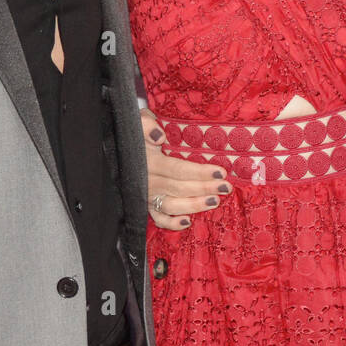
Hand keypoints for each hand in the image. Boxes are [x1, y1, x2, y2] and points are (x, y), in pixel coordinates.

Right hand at [142, 108, 230, 230]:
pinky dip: (171, 223)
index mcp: (149, 161)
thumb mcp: (139, 121)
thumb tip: (158, 136)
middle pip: (180, 188)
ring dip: (194, 206)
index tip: (221, 172)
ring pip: (171, 206)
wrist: (119, 148)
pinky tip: (188, 222)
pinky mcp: (145, 205)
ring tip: (215, 201)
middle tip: (226, 187)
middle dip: (205, 188)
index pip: (178, 169)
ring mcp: (146, 196)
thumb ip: (146, 124)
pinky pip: (158, 219)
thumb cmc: (137, 134)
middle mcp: (148, 181)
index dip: (200, 172)